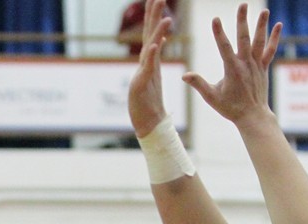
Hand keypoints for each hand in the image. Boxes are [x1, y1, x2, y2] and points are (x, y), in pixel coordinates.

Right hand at [127, 0, 174, 136]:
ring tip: (166, 17)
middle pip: (150, 34)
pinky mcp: (141, 85)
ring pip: (151, 48)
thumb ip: (155, 58)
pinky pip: (148, 69)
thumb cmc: (149, 103)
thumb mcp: (153, 76)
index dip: (155, 15)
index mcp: (151, 60)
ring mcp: (142, 73)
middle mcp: (145, 63)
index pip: (153, 33)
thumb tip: (159, 41)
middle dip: (154, 15)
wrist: (146, 124)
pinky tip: (156, 45)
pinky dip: (151, 56)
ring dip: (157, 32)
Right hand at [182, 4, 281, 128]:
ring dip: (261, 25)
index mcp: (232, 70)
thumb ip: (199, 84)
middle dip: (243, 21)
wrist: (253, 117)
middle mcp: (246, 64)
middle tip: (243, 5)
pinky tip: (278, 25)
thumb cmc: (231, 108)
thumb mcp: (212, 98)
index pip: (224, 47)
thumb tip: (184, 75)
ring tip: (264, 11)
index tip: (215, 19)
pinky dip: (274, 38)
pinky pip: (270, 50)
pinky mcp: (263, 68)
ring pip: (259, 42)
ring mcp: (256, 65)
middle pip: (244, 38)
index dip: (219, 33)